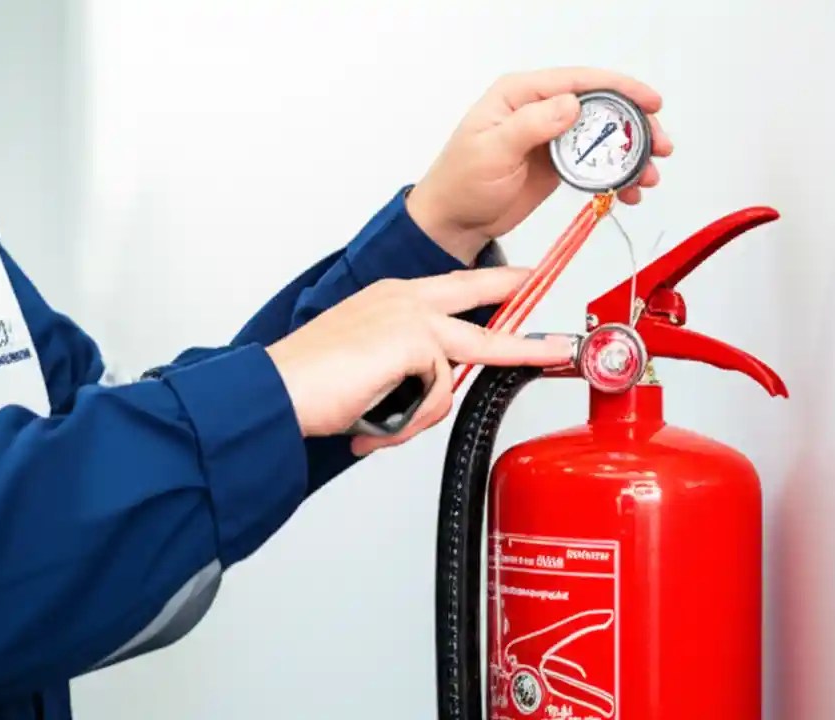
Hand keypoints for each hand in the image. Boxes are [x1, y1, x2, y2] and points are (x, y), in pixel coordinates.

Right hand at [266, 267, 574, 455]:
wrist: (279, 391)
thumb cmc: (311, 383)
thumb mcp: (370, 367)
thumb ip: (409, 368)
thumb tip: (434, 392)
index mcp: (392, 298)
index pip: (454, 288)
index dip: (491, 286)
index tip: (519, 282)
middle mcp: (405, 299)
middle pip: (480, 298)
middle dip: (521, 306)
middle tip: (555, 324)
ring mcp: (413, 317)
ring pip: (461, 364)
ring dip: (425, 409)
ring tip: (382, 421)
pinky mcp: (416, 341)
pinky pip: (441, 392)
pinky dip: (411, 418)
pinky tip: (375, 420)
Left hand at [405, 67, 673, 263]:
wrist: (452, 222)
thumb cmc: (460, 182)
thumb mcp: (492, 150)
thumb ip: (531, 125)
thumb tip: (570, 104)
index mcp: (520, 95)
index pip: (579, 81)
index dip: (620, 88)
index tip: (650, 102)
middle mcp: (539, 110)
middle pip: (600, 108)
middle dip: (634, 126)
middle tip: (660, 146)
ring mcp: (550, 138)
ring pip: (602, 138)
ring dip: (630, 155)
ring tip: (649, 176)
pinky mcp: (556, 165)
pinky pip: (594, 164)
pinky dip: (615, 176)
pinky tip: (629, 190)